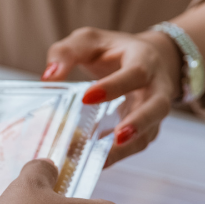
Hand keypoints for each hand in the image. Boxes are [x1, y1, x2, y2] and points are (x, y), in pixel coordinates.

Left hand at [44, 27, 181, 165]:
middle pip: (156, 107)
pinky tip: (96, 162)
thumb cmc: (112, 51)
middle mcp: (156, 87)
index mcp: (143, 60)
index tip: (87, 98)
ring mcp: (154, 112)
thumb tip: (48, 77)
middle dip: (139, 123)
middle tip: (117, 137)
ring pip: (149, 133)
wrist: (147, 61)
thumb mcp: (88, 41)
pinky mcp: (148, 129)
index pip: (135, 73)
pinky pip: (137, 145)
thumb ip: (66, 53)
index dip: (114, 86)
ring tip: (101, 159)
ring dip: (127, 148)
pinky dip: (118, 156)